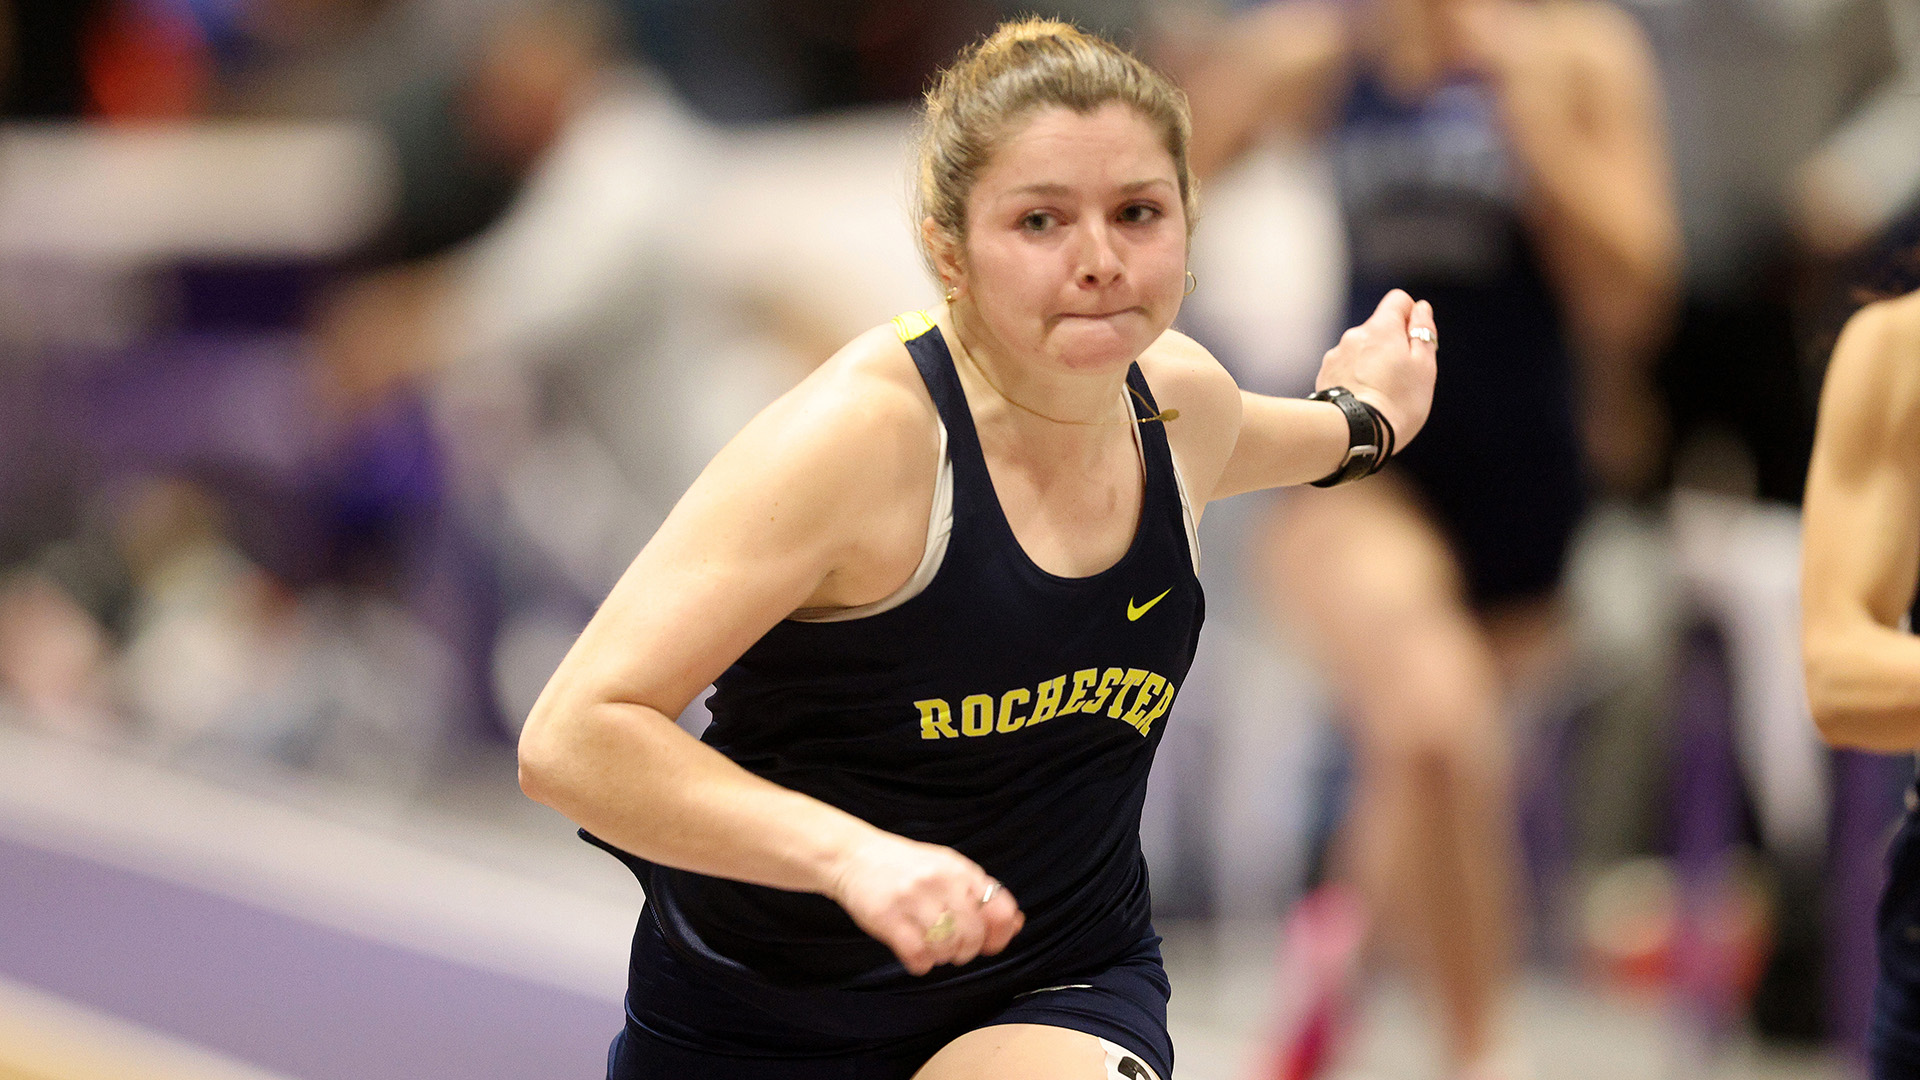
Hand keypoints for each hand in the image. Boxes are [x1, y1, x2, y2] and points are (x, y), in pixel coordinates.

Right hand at [825, 831, 1024, 975]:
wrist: (855, 856)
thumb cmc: (907, 868)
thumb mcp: (948, 869)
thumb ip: (980, 894)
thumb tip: (1016, 924)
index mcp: (960, 869)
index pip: (1000, 908)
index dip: (1000, 934)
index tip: (989, 943)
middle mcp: (941, 881)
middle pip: (973, 936)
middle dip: (965, 951)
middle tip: (952, 949)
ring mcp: (914, 899)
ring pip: (946, 948)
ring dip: (942, 957)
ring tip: (930, 946)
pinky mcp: (888, 918)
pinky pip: (918, 956)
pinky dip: (921, 963)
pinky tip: (915, 954)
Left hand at [1315, 289, 1436, 446]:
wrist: (1354, 433)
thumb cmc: (1397, 401)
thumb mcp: (1424, 366)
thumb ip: (1423, 332)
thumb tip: (1420, 308)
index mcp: (1381, 327)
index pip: (1398, 300)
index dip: (1411, 315)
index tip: (1415, 340)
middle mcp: (1354, 335)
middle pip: (1379, 328)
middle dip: (1392, 345)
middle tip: (1402, 376)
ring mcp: (1336, 355)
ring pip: (1361, 350)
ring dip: (1372, 362)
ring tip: (1381, 392)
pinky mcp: (1324, 375)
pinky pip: (1346, 368)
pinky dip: (1355, 377)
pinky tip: (1362, 398)